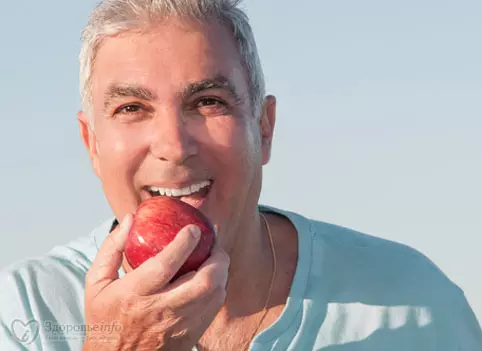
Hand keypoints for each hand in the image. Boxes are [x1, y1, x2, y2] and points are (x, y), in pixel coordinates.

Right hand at [82, 214, 228, 350]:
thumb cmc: (106, 318)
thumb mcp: (97, 283)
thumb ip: (111, 248)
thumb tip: (131, 219)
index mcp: (134, 294)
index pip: (165, 265)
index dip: (184, 243)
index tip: (194, 228)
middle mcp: (160, 310)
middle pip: (202, 282)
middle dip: (216, 258)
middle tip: (214, 244)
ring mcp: (178, 325)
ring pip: (214, 295)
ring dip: (221, 272)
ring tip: (215, 258)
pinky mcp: (190, 335)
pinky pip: (214, 308)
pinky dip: (219, 288)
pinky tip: (212, 278)